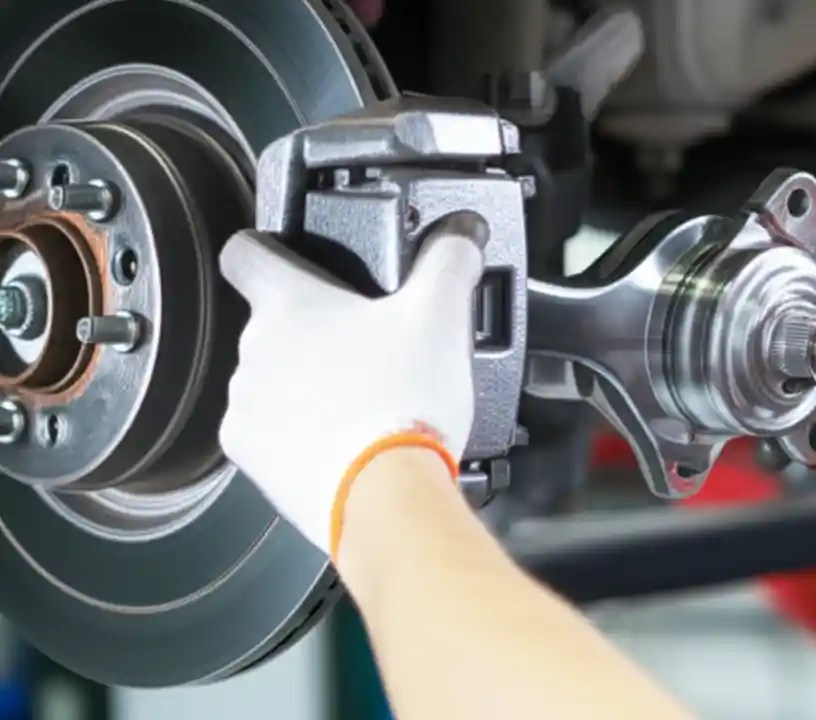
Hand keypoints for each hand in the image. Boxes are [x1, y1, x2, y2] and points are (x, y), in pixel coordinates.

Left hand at [218, 212, 486, 555]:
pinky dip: (296, 433)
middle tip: (363, 350)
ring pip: (270, 380)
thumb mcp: (442, 314)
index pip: (245, 252)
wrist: (385, 495)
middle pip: (272, 324)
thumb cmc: (403, 403)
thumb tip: (460, 232)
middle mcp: (254, 349)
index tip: (283, 259)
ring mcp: (247, 405)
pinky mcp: (250, 455)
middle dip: (311, 332)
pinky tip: (340, 439)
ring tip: (357, 402)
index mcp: (289, 303)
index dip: (264, 249)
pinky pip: (268, 431)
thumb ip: (449, 259)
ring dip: (303, 384)